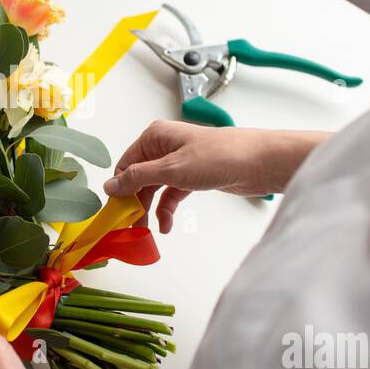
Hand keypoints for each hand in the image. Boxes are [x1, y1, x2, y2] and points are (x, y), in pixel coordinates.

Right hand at [103, 121, 329, 231]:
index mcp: (155, 137)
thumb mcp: (172, 169)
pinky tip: (166, 225)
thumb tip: (110, 186)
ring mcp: (179, 162)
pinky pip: (171, 195)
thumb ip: (138, 178)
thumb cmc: (219, 156)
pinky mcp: (193, 176)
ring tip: (149, 231)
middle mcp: (164, 147)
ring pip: (154, 189)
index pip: (126, 164)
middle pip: (138, 179)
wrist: (259, 162)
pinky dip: (167, 210)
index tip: (117, 212)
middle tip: (131, 227)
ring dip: (150, 210)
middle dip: (134, 203)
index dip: (119, 188)